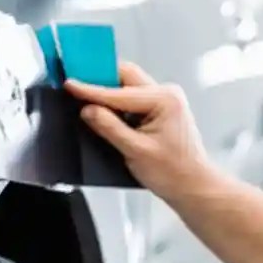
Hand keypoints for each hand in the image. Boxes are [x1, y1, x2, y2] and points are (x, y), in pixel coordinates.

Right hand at [65, 63, 216, 202]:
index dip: (91, 90)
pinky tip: (103, 111)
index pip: (118, 93)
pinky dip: (116, 102)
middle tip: (77, 84)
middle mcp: (166, 93)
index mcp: (164, 100)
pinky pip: (132, 98)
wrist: (192, 186)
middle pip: (125, 76)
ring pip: (127, 86)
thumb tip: (88, 110)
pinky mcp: (159, 109)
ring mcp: (164, 100)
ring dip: (108, 92)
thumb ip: (110, 128)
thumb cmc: (172, 172)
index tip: (70, 84)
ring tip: (86, 98)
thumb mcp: (136, 151)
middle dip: (101, 79)